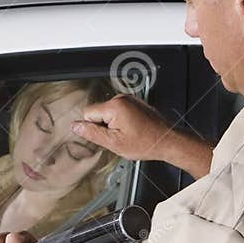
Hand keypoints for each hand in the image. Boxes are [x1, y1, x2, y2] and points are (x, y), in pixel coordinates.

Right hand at [71, 94, 213, 178]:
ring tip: (129, 135)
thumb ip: (92, 133)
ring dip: (113, 125)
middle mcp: (121, 99)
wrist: (168, 141)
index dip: (95, 128)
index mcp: (114, 106)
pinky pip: (118, 112)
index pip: (88, 114)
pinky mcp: (134, 103)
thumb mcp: (114, 143)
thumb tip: (75, 126)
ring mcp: (129, 100)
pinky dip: (122, 122)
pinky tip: (133, 131)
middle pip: (97, 113)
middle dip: (104, 127)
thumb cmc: (146, 143)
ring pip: (107, 114)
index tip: (109, 136)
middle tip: (120, 138)